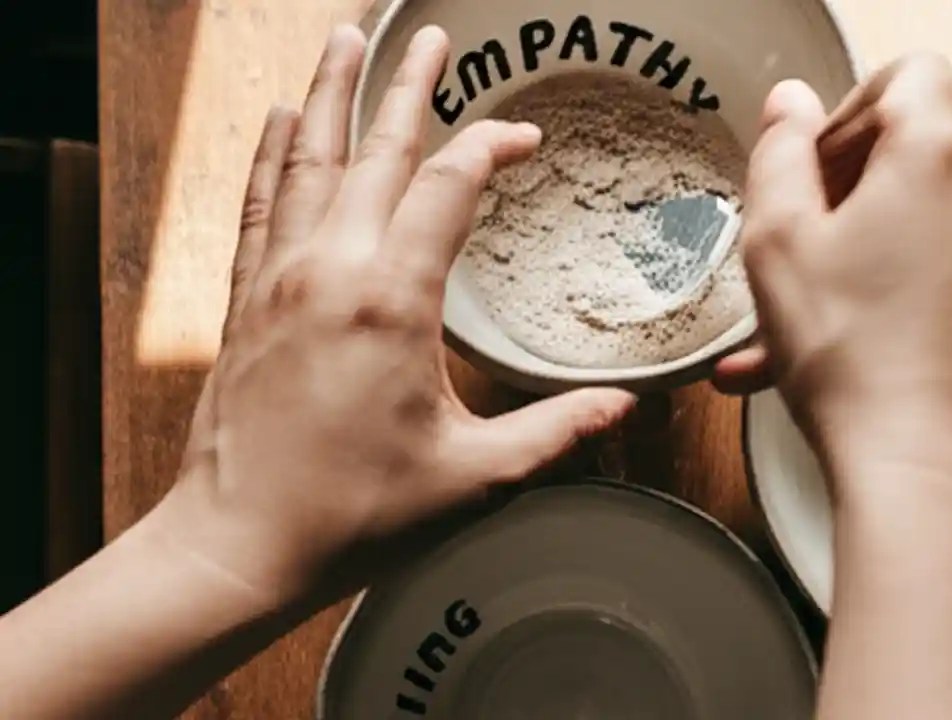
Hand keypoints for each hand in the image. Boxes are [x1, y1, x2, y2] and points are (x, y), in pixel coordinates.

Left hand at [151, 25, 634, 604]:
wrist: (238, 544)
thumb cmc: (351, 513)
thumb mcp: (473, 476)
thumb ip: (554, 431)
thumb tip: (620, 407)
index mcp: (392, 301)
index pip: (450, 188)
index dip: (491, 148)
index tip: (523, 139)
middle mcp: (330, 270)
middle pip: (377, 150)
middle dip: (410, 86)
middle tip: (430, 35)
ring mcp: (280, 278)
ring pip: (309, 158)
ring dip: (333, 93)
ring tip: (348, 39)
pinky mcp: (248, 298)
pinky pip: (261, 201)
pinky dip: (275, 151)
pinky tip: (283, 119)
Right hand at [716, 52, 951, 486]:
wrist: (915, 458)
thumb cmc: (849, 357)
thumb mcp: (777, 241)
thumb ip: (779, 153)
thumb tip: (790, 103)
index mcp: (935, 152)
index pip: (907, 74)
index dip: (851, 104)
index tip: (814, 161)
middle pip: (936, 124)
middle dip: (864, 155)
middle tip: (814, 212)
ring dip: (912, 180)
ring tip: (878, 188)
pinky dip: (948, 223)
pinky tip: (901, 252)